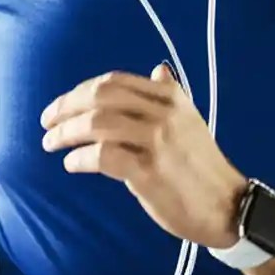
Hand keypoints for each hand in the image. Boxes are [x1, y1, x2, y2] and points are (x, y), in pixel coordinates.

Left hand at [41, 63, 245, 247]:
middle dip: (66, 107)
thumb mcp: (190, 121)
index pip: (114, 82)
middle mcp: (163, 113)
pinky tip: (71, 164)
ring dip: (66, 133)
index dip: (80, 91)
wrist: (228, 206)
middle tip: (46, 123)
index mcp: (170, 98)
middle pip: (100, 98)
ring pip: (97, 124)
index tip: (61, 105)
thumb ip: (168, 95)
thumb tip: (158, 69)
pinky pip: (103, 156)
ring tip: (50, 144)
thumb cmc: (201, 166)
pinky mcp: (149, 171)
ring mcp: (157, 141)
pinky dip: (80, 158)